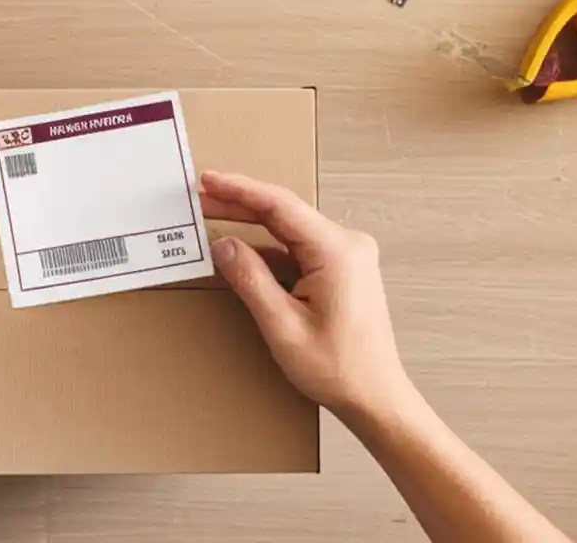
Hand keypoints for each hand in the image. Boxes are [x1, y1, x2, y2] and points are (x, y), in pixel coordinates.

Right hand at [200, 171, 412, 418]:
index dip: (240, 189)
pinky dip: (268, 246)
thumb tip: (223, 245)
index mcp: (337, 251)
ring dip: (252, 223)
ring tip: (213, 214)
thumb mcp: (282, 325)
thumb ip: (251, 279)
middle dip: (240, 203)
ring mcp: (347, 256)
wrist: (376, 397)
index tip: (209, 180)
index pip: (280, 206)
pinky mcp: (342, 269)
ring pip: (290, 228)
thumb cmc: (337, 368)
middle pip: (284, 212)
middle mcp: (347, 245)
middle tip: (200, 196)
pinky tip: (241, 248)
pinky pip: (299, 247)